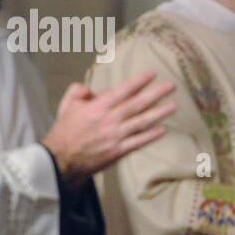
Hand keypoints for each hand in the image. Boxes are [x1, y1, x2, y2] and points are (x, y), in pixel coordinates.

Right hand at [42, 72, 175, 187]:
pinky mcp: (118, 151)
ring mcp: (116, 136)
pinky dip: (151, 136)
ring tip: (173, 106)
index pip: (122, 91)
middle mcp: (110, 120)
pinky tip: (163, 130)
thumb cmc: (64, 131)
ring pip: (142, 122)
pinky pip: (138, 142)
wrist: (60, 160)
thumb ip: (78, 91)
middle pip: (137, 104)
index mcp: (97, 107)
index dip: (138, 81)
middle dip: (156, 94)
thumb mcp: (67, 105)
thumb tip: (92, 89)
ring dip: (159, 113)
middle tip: (171, 86)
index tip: (152, 74)